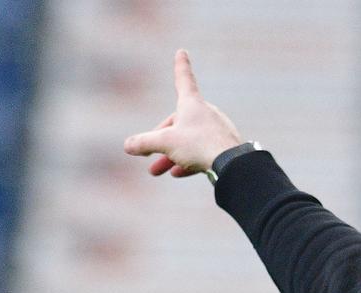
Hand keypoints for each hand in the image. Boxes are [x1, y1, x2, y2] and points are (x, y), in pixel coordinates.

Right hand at [122, 50, 243, 178]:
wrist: (233, 165)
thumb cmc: (199, 146)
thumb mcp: (165, 143)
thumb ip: (144, 142)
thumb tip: (127, 145)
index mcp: (192, 103)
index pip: (183, 79)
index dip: (180, 66)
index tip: (181, 51)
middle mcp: (207, 113)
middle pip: (178, 123)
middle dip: (161, 142)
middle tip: (150, 158)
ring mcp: (218, 130)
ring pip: (190, 141)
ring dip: (172, 156)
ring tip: (158, 171)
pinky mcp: (226, 147)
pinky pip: (203, 152)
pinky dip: (189, 161)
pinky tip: (178, 173)